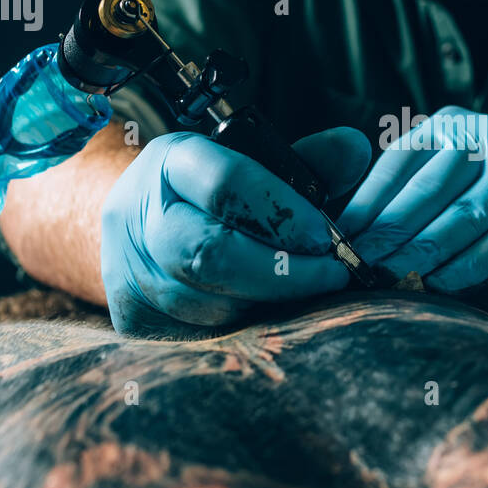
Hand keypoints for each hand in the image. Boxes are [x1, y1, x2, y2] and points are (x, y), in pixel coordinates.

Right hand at [101, 126, 371, 335]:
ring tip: (306, 298)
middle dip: (282, 272)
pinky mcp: (133, 320)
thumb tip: (357, 150)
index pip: (225, 183)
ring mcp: (130, 273)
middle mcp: (140, 217)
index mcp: (171, 164)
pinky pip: (197, 336)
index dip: (283, 213)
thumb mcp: (254, 167)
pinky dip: (244, 332)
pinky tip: (272, 321)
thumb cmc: (213, 198)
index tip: (327, 237)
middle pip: (210, 254)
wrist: (140, 232)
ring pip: (206, 303)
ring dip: (268, 305)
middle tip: (331, 276)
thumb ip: (309, 162)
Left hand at [337, 106, 487, 300]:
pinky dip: (473, 264)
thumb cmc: (487, 220)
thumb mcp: (446, 196)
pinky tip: (444, 284)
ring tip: (396, 277)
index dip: (368, 203)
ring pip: (469, 211)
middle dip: (394, 232)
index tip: (341, 241)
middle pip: (432, 186)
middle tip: (363, 266)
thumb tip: (347, 239)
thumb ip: (405, 205)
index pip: (399, 162)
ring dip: (429, 250)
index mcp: (451, 125)